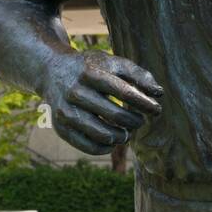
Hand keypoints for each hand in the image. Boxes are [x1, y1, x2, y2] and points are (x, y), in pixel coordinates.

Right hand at [41, 50, 162, 154]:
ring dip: (122, 137)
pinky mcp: (61, 128)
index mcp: (89, 72)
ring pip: (102, 134)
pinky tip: (113, 140)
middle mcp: (75, 92)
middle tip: (140, 121)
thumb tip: (159, 94)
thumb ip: (137, 74)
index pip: (123, 91)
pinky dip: (106, 148)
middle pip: (115, 114)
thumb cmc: (90, 68)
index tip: (157, 110)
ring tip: (128, 132)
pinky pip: (88, 147)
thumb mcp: (112, 62)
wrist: (52, 71)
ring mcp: (65, 111)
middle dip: (135, 121)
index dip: (143, 103)